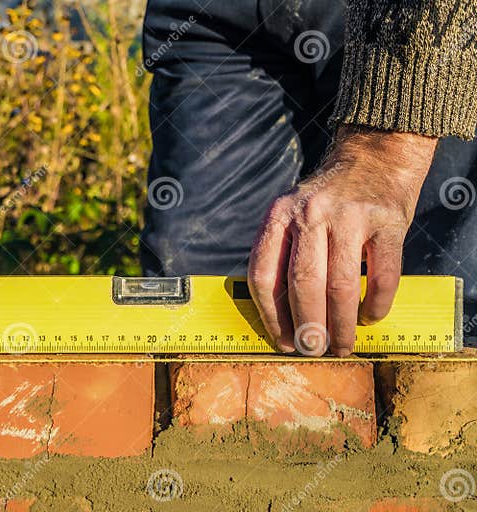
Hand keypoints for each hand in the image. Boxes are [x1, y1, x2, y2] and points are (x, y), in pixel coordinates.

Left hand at [247, 126, 436, 355]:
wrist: (373, 157)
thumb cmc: (326, 200)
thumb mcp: (292, 214)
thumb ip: (281, 253)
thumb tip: (279, 317)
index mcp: (279, 215)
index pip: (264, 273)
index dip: (270, 315)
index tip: (281, 341)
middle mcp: (310, 214)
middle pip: (303, 284)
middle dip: (307, 326)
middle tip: (313, 351)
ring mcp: (350, 216)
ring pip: (341, 285)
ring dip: (341, 324)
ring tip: (343, 346)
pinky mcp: (387, 221)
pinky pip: (383, 274)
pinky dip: (377, 303)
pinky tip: (371, 317)